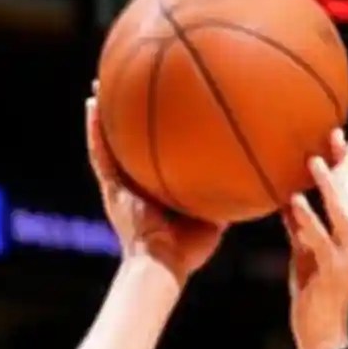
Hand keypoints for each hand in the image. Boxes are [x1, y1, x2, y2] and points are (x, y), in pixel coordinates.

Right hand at [86, 83, 225, 283]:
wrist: (162, 265)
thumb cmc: (188, 251)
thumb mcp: (214, 216)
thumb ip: (225, 194)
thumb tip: (253, 173)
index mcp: (154, 192)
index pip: (152, 156)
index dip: (152, 134)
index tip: (160, 107)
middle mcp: (133, 186)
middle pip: (127, 144)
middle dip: (126, 116)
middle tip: (127, 84)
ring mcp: (119, 186)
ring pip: (107, 143)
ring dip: (103, 115)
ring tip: (99, 83)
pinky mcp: (111, 189)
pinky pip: (100, 154)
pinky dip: (95, 130)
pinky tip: (93, 103)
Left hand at [282, 129, 347, 348]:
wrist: (322, 333)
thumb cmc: (313, 296)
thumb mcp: (305, 255)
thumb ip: (300, 229)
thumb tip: (287, 200)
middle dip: (346, 165)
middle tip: (336, 134)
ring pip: (342, 214)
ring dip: (329, 186)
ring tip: (313, 160)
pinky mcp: (334, 270)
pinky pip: (320, 239)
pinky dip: (308, 219)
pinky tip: (295, 200)